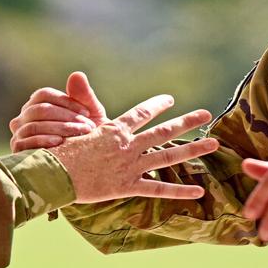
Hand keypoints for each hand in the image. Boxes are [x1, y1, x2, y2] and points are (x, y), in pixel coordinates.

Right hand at [10, 72, 107, 151]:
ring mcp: (19, 132)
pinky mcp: (18, 149)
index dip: (66, 102)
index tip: (87, 112)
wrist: (86, 163)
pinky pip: (26, 141)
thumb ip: (84, 95)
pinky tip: (59, 143)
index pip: (44, 95)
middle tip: (87, 127)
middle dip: (66, 117)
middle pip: (40, 109)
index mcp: (37, 104)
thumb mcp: (91, 114)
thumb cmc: (88, 135)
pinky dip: (43, 140)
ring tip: (79, 134)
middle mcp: (24, 116)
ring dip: (59, 128)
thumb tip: (76, 75)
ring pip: (34, 124)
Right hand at [43, 73, 218, 202]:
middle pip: (163, 131)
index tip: (170, 100)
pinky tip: (198, 192)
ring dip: (193, 149)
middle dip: (187, 121)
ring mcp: (130, 166)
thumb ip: (82, 105)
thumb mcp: (72, 126)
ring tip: (213, 144)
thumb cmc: (57, 151)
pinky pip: (159, 190)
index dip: (156, 105)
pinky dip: (179, 191)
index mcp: (114, 129)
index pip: (140, 113)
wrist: (53, 173)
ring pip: (169, 156)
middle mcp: (128, 145)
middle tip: (206, 114)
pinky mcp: (128, 187)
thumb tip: (76, 74)